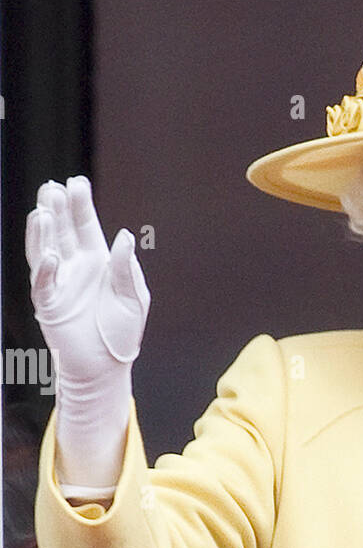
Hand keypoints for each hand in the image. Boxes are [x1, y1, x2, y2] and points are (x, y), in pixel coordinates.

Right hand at [26, 176, 150, 494]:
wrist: (106, 365)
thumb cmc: (122, 333)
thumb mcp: (134, 299)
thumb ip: (125, 268)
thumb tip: (123, 237)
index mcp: (98, 262)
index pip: (86, 226)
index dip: (81, 205)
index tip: (77, 182)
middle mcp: (76, 267)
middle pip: (62, 231)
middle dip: (57, 209)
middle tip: (53, 187)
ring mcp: (60, 283)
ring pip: (46, 249)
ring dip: (43, 230)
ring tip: (43, 208)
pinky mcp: (49, 304)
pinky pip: (43, 282)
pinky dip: (45, 268)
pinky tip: (50, 254)